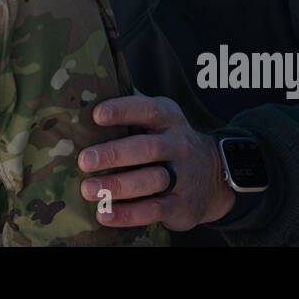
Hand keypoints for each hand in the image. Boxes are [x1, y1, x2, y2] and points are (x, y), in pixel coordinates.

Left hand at [77, 94, 234, 231]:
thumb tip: (93, 84)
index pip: (147, 110)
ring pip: (150, 180)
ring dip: (117, 186)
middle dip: (114, 154)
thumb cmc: (168, 140)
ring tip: (88, 190)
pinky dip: (127, 214)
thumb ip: (132, 105)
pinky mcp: (181, 206)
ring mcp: (182, 176)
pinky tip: (104, 214)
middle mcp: (178, 145)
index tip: (96, 115)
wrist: (214, 177)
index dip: (122, 111)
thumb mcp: (160, 118)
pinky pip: (153, 210)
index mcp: (169, 118)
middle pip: (146, 148)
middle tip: (84, 160)